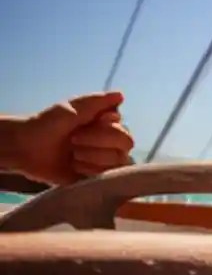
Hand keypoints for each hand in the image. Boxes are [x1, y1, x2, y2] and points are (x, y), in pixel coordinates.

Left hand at [1, 92, 134, 184]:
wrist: (26, 147)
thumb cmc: (47, 124)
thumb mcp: (71, 108)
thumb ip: (97, 102)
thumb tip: (121, 95)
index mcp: (108, 125)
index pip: (124, 133)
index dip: (102, 133)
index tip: (80, 127)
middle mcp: (111, 143)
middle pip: (123, 149)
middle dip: (95, 144)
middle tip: (73, 140)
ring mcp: (105, 162)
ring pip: (115, 165)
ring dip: (89, 158)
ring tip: (72, 154)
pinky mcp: (97, 177)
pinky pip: (106, 179)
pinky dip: (87, 171)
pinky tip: (74, 166)